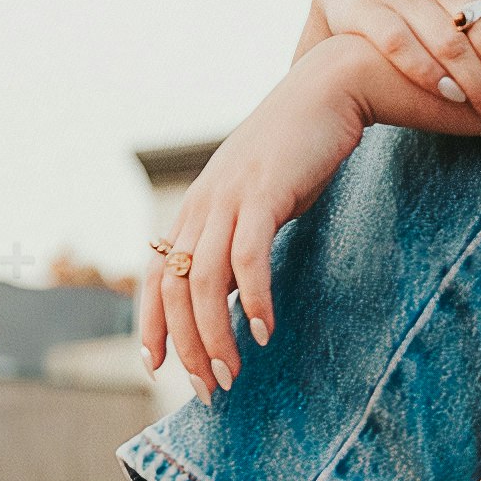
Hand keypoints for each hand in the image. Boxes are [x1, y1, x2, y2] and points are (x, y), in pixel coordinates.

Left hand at [140, 52, 375, 396]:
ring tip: (231, 375)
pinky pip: (248, 255)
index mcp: (195, 209)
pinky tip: (263, 331)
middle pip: (174, 289)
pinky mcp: (264, 192)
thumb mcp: (257, 201)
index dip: (152, 325)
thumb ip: (238, 244)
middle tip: (208, 390)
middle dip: (186, 347)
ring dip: (214, 335)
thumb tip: (230, 299)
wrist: (328, 91)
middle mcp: (202, 205)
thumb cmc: (297, 151)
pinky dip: (252, 298)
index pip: (155, 277)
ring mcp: (229, 197)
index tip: (157, 368)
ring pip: (203, 280)